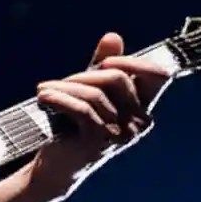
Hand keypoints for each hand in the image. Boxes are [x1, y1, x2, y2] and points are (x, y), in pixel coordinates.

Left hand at [31, 32, 171, 193]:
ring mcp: (120, 134)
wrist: (56, 165)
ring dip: (63, 87)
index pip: (158, 75)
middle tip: (59, 83)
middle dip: (84, 74)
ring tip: (43, 91)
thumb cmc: (73, 127)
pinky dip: (58, 99)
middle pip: (117, 78)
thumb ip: (102, 66)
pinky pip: (82, 109)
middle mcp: (139, 122)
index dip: (133, 62)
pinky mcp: (98, 143)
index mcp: (142, 107)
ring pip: (94, 93)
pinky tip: (42, 97)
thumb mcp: (88, 91)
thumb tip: (113, 36)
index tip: (103, 62)